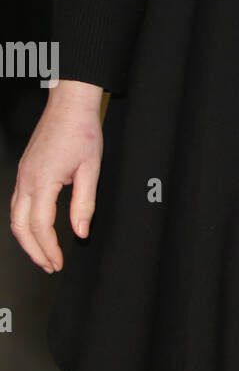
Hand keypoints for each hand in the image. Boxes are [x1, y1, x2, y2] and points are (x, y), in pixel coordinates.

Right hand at [10, 80, 103, 272]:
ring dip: (26, 239)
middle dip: (33, 251)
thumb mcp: (90, 169)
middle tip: (49, 266)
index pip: (40, 227)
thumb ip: (84, 203)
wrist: (69, 105)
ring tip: (42, 254)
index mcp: (42, 182)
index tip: (58, 263)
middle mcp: (25, 181)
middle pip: (20, 227)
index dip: (48, 249)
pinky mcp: (24, 171)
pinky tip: (35, 228)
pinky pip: (17, 204)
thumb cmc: (81, 130)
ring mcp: (22, 175)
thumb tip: (80, 232)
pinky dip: (23, 222)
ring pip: (15, 217)